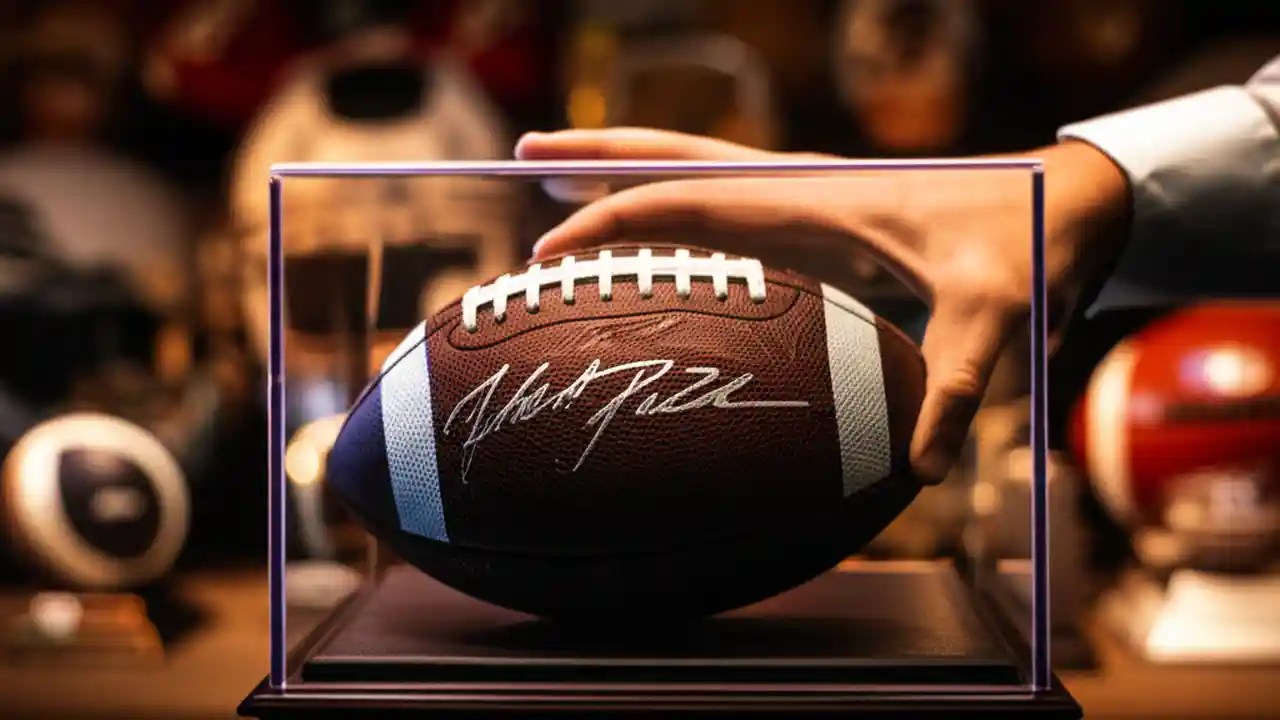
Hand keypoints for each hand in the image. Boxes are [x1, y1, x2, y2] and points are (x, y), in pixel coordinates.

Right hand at [518, 128, 1129, 482]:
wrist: (1067, 203)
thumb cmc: (1028, 244)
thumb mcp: (998, 312)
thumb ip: (956, 383)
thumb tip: (918, 470)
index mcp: (815, 196)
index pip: (687, 198)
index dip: (614, 221)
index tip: (551, 252)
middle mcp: (796, 185)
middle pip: (674, 155)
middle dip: (596, 151)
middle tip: (521, 149)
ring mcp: (804, 197)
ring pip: (693, 169)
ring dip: (627, 167)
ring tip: (558, 170)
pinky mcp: (819, 218)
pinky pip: (725, 205)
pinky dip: (673, 208)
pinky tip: (658, 238)